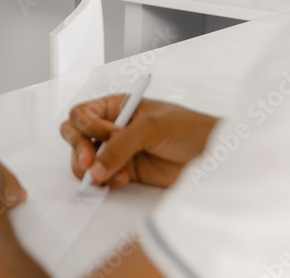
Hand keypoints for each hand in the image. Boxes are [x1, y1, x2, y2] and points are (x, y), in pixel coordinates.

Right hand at [60, 95, 218, 188]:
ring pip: (83, 159)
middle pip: (75, 135)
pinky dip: (104, 181)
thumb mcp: (152, 127)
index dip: (88, 126)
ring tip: (114, 175)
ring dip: (92, 168)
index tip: (107, 136)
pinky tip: (122, 180)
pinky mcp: (124, 171)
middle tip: (90, 162)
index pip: (82, 113)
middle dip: (79, 148)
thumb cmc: (189, 129)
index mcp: (116, 107)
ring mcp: (116, 151)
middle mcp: (111, 127)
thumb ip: (120, 145)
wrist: (214, 157)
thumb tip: (95, 166)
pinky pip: (100, 177)